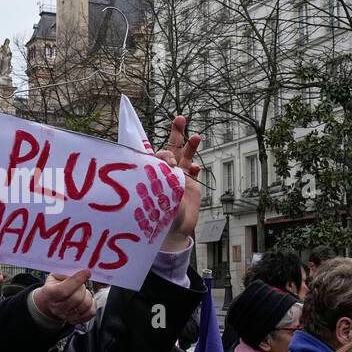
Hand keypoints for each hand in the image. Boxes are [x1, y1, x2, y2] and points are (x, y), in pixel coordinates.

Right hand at [31, 269, 94, 324]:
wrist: (50, 300)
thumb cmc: (54, 285)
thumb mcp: (55, 275)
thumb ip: (66, 273)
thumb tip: (80, 271)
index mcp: (50, 294)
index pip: (64, 290)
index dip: (77, 280)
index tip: (86, 272)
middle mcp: (57, 308)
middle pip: (77, 298)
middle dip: (82, 286)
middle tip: (80, 282)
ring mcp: (66, 316)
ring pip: (85, 304)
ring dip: (87, 294)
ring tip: (81, 290)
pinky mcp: (76, 320)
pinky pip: (91, 312)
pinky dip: (92, 303)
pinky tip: (85, 298)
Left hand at [153, 115, 200, 251]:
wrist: (172, 232)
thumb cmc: (157, 216)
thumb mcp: (158, 194)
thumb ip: (163, 178)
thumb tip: (169, 161)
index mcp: (154, 172)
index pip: (158, 154)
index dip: (163, 154)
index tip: (169, 162)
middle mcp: (166, 172)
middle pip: (172, 148)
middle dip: (176, 133)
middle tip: (180, 118)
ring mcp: (179, 178)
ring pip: (186, 157)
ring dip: (191, 146)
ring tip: (197, 136)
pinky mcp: (191, 187)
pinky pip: (194, 173)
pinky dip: (196, 169)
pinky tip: (197, 169)